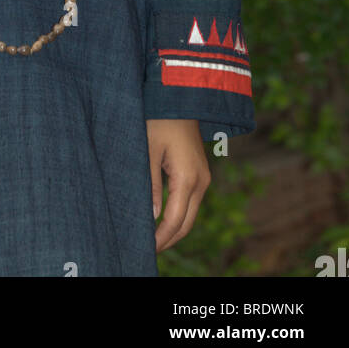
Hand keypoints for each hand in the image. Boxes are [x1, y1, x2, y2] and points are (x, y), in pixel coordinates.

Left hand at [146, 118, 210, 252]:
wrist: (180, 97)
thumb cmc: (159, 120)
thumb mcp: (148, 150)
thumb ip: (150, 185)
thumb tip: (152, 216)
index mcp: (187, 178)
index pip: (174, 220)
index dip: (160, 238)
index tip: (145, 249)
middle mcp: (201, 181)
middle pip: (186, 223)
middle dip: (168, 239)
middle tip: (147, 250)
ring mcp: (203, 177)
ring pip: (190, 214)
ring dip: (174, 229)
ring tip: (153, 239)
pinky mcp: (200, 172)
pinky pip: (191, 201)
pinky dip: (178, 215)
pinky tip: (163, 220)